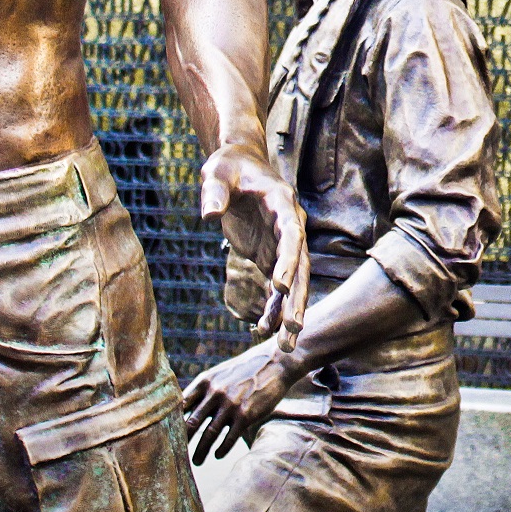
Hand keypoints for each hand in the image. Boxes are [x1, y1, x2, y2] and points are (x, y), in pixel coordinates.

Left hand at [182, 339, 304, 463]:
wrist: (276, 363)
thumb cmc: (245, 370)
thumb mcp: (220, 374)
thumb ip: (203, 390)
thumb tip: (184, 408)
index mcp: (205, 382)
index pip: (180, 406)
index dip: (172, 423)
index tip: (168, 436)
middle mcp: (215, 393)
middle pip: (191, 423)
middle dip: (182, 442)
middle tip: (176, 455)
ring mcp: (231, 405)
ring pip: (208, 434)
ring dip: (201, 451)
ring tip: (197, 461)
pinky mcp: (246, 415)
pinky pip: (229, 438)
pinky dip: (221, 449)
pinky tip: (217, 454)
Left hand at [200, 140, 308, 350]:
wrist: (238, 165)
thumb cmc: (228, 166)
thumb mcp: (217, 172)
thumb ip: (214, 192)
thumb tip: (209, 214)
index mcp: (283, 204)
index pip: (291, 234)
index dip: (288, 260)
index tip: (280, 286)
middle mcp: (291, 226)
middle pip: (301, 266)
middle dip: (297, 299)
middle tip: (294, 330)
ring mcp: (282, 244)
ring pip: (293, 282)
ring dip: (289, 312)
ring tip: (286, 346)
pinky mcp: (270, 255)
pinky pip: (275, 285)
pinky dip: (272, 306)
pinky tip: (264, 330)